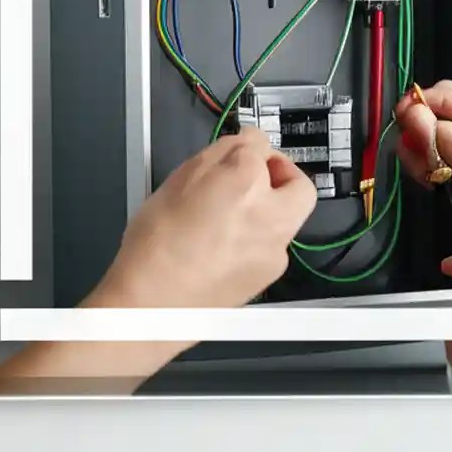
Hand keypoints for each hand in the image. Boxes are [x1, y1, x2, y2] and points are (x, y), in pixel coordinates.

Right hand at [84, 128, 316, 309]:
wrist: (153, 307)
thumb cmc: (154, 247)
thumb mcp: (177, 181)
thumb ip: (218, 155)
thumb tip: (242, 143)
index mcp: (245, 182)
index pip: (261, 145)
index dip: (248, 143)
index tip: (241, 147)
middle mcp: (271, 214)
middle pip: (298, 185)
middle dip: (281, 175)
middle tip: (254, 176)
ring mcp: (275, 248)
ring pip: (287, 217)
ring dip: (268, 208)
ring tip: (229, 214)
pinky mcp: (270, 273)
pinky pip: (273, 245)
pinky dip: (257, 238)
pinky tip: (224, 244)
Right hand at [395, 81, 451, 268]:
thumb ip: (444, 136)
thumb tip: (411, 110)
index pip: (448, 94)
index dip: (419, 107)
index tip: (399, 128)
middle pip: (439, 112)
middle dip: (420, 134)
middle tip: (419, 163)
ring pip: (435, 134)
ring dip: (422, 152)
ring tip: (427, 177)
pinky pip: (440, 153)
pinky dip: (429, 165)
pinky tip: (432, 181)